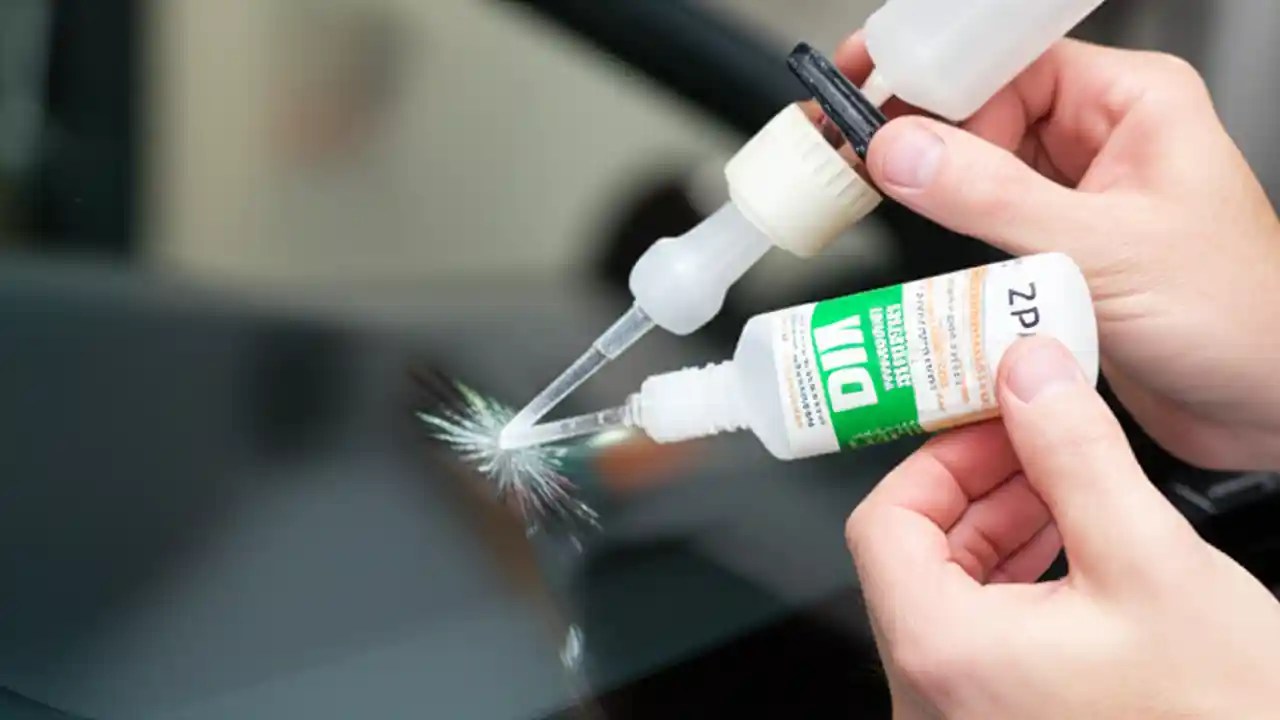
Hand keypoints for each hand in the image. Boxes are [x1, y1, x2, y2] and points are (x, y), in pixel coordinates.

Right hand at [837, 35, 1279, 470]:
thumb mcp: (1098, 248)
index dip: (934, 74)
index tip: (868, 89)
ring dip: (932, 191)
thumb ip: (990, 198)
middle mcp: (1105, 143)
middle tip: (854, 151)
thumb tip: (903, 152)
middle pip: (985, 114)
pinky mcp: (1063, 253)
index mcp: (1132, 105)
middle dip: (919, 136)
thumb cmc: (1238, 318)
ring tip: (876, 197)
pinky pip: (988, 229)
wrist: (1265, 410)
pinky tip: (925, 248)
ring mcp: (1081, 200)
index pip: (1010, 63)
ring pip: (980, 174)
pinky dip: (952, 241)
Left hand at [846, 337, 1279, 719]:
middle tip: (1032, 435)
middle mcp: (931, 699)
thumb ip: (1075, 452)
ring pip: (949, 594)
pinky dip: (1016, 580)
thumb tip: (1029, 374)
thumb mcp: (1149, 561)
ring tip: (1062, 483)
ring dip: (1000, 526)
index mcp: (943, 654)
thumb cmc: (1222, 717)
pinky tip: (1072, 546)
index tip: (990, 420)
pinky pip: (980, 637)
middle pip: (912, 556)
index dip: (939, 457)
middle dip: (976, 485)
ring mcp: (961, 719)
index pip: (883, 523)